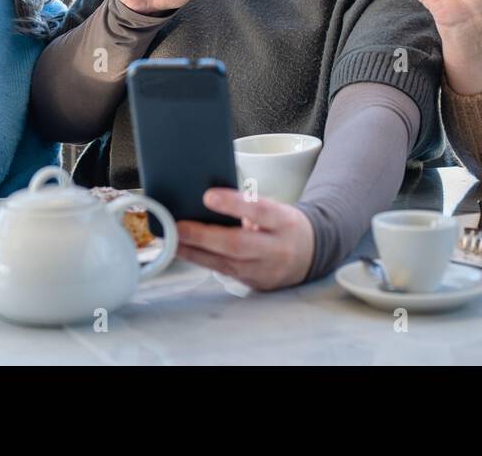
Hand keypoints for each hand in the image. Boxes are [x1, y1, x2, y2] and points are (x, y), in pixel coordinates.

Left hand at [175, 188, 314, 290]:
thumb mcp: (276, 209)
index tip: (208, 196)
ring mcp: (264, 271)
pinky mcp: (254, 284)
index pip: (259, 211)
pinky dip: (202, 261)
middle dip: (203, 236)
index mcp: (283, 222)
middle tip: (177, 226)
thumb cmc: (283, 225)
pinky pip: (224, 272)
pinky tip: (184, 252)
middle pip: (237, 245)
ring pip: (225, 264)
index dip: (233, 204)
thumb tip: (207, 200)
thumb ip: (249, 206)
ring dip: (194, 252)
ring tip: (171, 240)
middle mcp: (276, 249)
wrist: (310, 255)